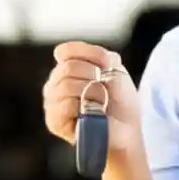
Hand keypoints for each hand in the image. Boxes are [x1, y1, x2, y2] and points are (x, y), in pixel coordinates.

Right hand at [42, 42, 140, 160]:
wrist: (126, 129)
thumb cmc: (120, 100)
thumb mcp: (115, 69)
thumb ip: (99, 55)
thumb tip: (87, 58)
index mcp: (67, 66)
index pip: (66, 51)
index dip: (90, 56)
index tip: (107, 66)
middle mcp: (55, 82)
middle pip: (68, 67)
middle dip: (93, 76)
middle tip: (105, 88)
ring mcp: (52, 102)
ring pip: (66, 85)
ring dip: (92, 93)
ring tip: (101, 103)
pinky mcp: (54, 121)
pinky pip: (65, 106)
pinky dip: (83, 108)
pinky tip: (91, 114)